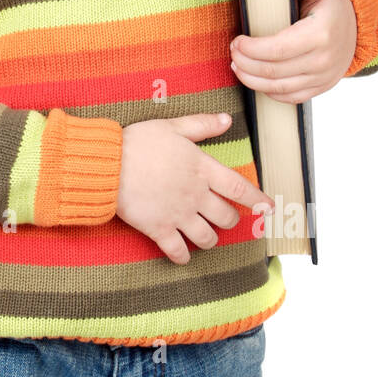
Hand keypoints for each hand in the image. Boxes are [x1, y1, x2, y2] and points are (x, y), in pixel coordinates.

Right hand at [115, 114, 275, 264]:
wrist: (108, 164)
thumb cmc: (138, 142)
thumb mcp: (171, 126)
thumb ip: (201, 125)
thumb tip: (227, 120)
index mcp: (202, 169)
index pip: (238, 187)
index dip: (257, 198)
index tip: (269, 207)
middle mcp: (195, 195)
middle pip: (226, 217)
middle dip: (230, 221)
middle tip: (226, 219)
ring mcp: (178, 214)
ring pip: (207, 237)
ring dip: (210, 240)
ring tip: (206, 238)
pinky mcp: (159, 229)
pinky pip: (177, 251)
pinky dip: (182, 256)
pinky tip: (183, 255)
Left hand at [229, 0, 357, 102]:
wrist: (357, 29)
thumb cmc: (333, 8)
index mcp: (320, 35)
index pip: (277, 49)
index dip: (251, 49)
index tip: (237, 41)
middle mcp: (322, 60)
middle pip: (273, 71)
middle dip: (246, 63)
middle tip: (233, 52)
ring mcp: (322, 77)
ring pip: (279, 88)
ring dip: (252, 80)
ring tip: (237, 67)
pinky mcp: (321, 87)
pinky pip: (291, 98)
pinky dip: (270, 93)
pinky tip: (256, 81)